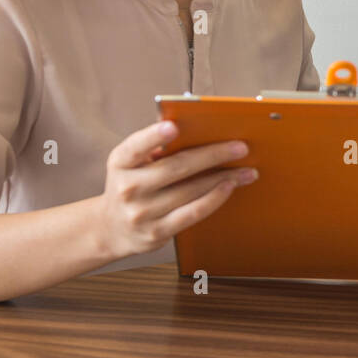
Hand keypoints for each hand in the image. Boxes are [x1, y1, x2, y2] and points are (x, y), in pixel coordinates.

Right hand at [97, 120, 257, 260]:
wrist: (112, 228)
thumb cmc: (132, 185)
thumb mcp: (132, 163)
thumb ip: (154, 146)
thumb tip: (191, 126)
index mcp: (121, 163)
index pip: (135, 147)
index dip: (154, 136)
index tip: (173, 126)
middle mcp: (127, 188)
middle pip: (176, 167)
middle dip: (212, 155)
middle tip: (240, 147)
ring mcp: (141, 213)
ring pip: (190, 190)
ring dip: (223, 178)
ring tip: (245, 170)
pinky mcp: (156, 232)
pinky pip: (192, 213)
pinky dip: (214, 198)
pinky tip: (229, 187)